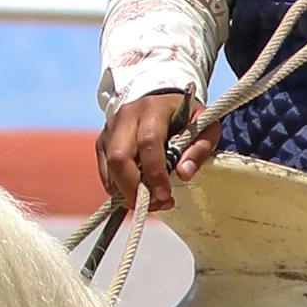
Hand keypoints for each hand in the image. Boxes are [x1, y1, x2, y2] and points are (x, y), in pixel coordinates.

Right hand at [98, 92, 220, 214]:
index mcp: (153, 108)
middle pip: (119, 158)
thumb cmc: (186, 119)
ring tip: (152, 200)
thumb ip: (199, 150)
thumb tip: (184, 174)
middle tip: (155, 203)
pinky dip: (120, 189)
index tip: (165, 194)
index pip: (148, 142)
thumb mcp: (204, 128)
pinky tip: (139, 192)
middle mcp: (126, 116)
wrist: (162, 103)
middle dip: (134, 188)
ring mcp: (110, 129)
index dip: (154, 173)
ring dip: (128, 193)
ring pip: (109, 169)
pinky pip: (105, 173)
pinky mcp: (102, 142)